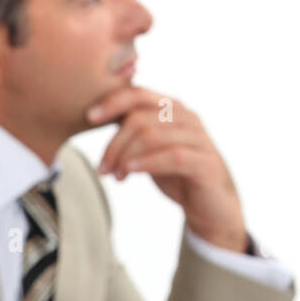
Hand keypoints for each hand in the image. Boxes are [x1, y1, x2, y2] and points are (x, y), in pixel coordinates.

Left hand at [88, 86, 246, 251]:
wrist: (211, 206)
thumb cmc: (177, 174)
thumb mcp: (150, 149)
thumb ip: (132, 131)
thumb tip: (97, 116)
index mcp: (172, 109)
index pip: (138, 94)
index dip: (112, 102)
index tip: (89, 117)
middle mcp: (187, 118)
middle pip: (140, 118)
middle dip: (114, 143)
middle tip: (102, 168)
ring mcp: (198, 138)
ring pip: (152, 135)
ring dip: (125, 156)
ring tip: (115, 176)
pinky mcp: (204, 162)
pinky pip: (172, 156)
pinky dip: (146, 163)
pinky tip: (129, 172)